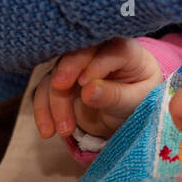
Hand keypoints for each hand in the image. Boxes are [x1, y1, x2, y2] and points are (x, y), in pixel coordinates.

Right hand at [33, 38, 162, 140]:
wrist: (127, 109)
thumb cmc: (138, 98)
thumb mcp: (135, 100)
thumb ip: (114, 95)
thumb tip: (88, 90)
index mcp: (125, 50)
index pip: (107, 50)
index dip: (94, 64)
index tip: (85, 84)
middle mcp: (98, 51)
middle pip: (77, 53)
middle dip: (66, 71)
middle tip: (60, 88)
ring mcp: (77, 64)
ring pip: (57, 72)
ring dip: (54, 100)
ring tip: (65, 130)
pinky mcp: (62, 79)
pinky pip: (45, 88)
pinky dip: (43, 108)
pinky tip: (47, 131)